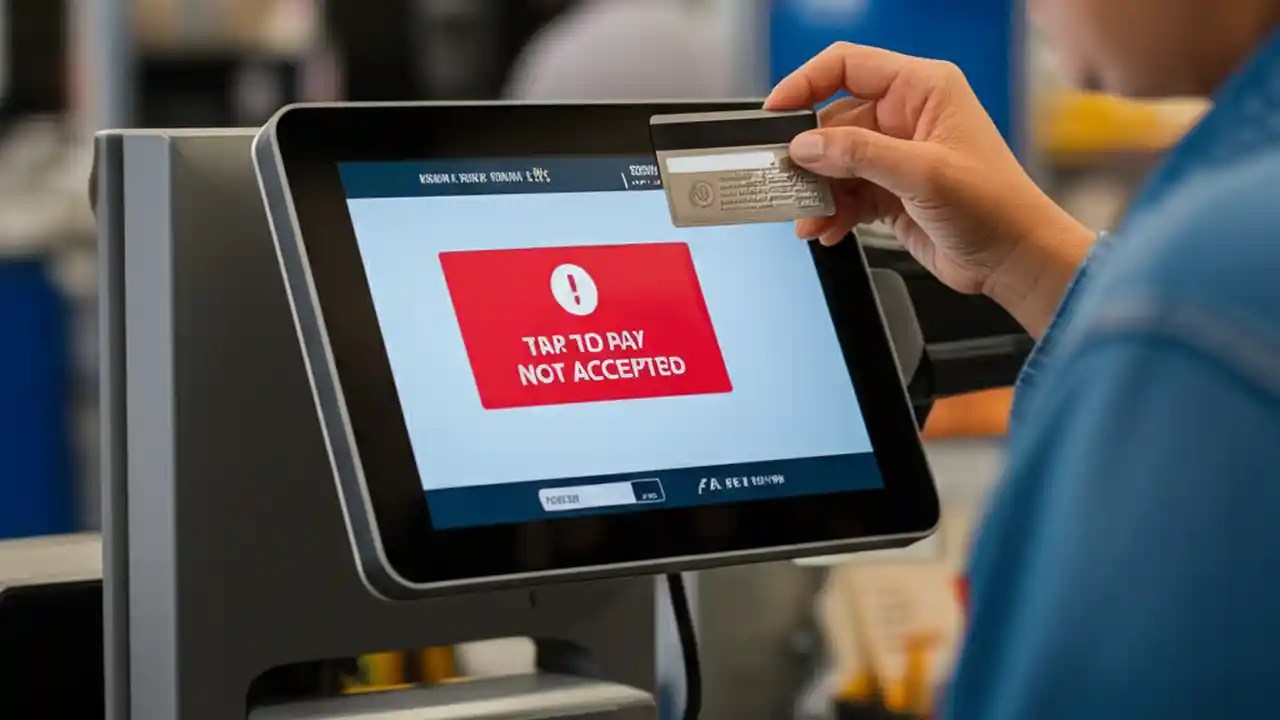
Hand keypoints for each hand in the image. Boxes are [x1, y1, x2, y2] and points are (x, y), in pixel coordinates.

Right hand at [765, 43, 1093, 336]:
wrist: (1015, 260)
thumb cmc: (996, 206)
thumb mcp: (923, 174)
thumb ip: (859, 155)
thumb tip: (807, 145)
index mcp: (923, 89)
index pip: (847, 66)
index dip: (805, 84)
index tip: (775, 113)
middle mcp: (906, 116)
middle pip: (833, 120)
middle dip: (809, 155)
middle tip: (787, 181)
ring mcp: (897, 155)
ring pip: (834, 162)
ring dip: (817, 192)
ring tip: (810, 217)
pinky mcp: (890, 191)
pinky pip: (844, 194)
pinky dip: (831, 212)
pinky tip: (828, 229)